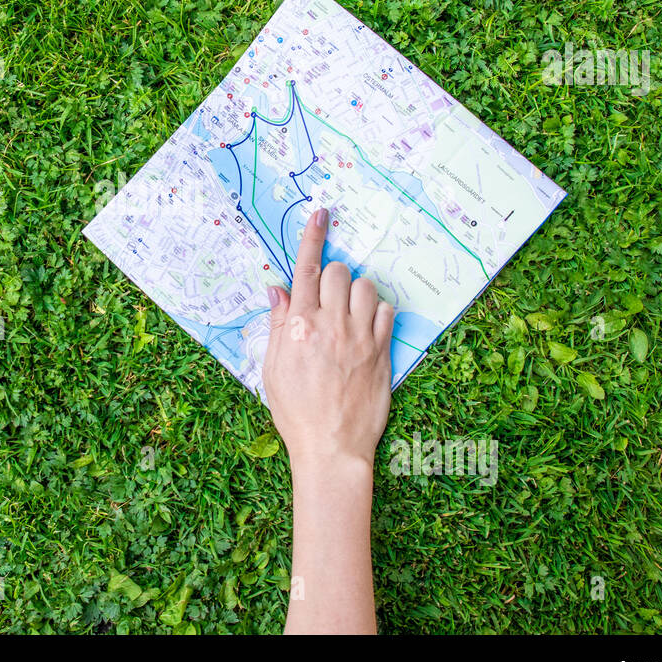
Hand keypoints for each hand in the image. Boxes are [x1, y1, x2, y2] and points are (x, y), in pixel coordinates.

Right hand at [263, 207, 394, 469]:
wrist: (332, 447)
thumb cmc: (296, 412)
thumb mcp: (273, 368)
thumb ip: (278, 324)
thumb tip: (277, 290)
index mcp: (299, 327)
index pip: (305, 269)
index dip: (312, 237)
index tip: (321, 214)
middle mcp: (331, 325)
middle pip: (338, 272)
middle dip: (333, 276)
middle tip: (328, 298)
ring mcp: (360, 337)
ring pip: (367, 287)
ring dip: (358, 292)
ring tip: (350, 312)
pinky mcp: (383, 352)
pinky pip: (387, 312)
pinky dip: (378, 312)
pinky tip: (367, 328)